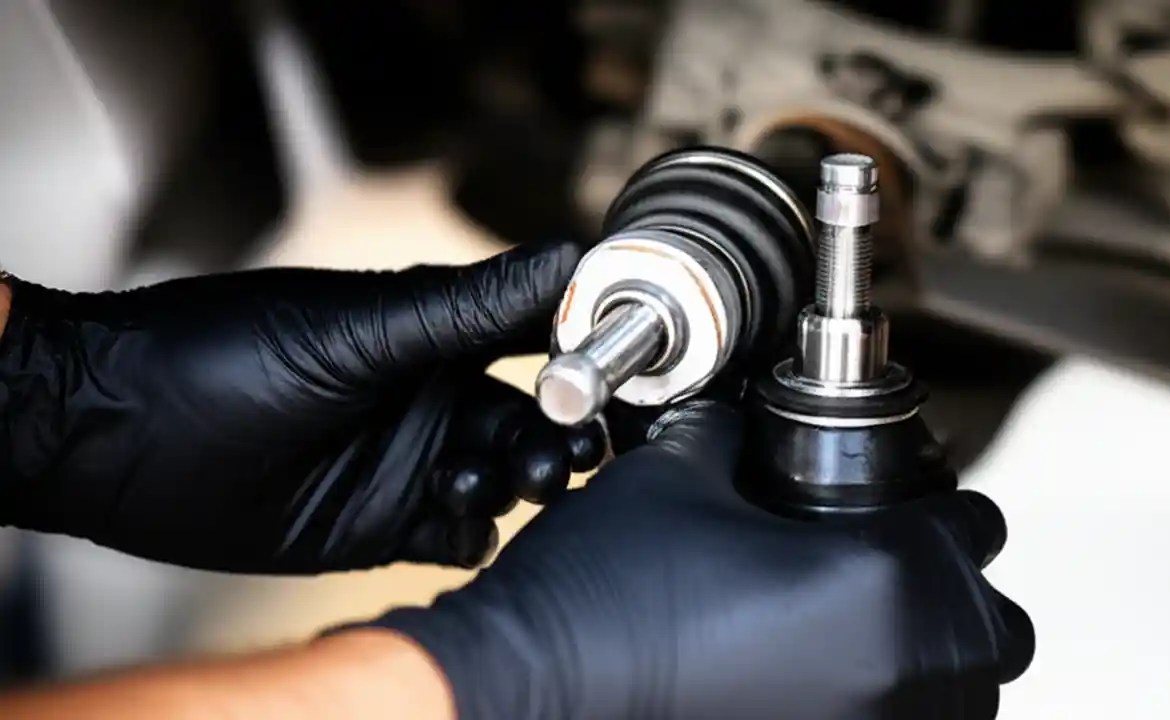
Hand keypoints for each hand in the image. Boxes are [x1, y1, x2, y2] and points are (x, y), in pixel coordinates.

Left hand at [0, 241, 604, 572]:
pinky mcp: (383, 523)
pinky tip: (468, 514)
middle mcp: (426, 396)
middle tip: (570, 441)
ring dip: (522, 477)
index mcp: (428, 334)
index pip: (529, 336)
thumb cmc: (218, 359)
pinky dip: (477, 528)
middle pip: (529, 418)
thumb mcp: (354, 330)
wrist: (116, 440)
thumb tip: (560, 258)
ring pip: (502, 475)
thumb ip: (463, 307)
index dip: (578, 347)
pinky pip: (458, 532)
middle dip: (561, 429)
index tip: (616, 360)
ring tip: (512, 474)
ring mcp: (408, 461)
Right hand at [370, 402, 1033, 718]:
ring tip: (864, 633)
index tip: (914, 504)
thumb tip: (747, 425)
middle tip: (894, 570)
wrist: (528, 688)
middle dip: (953, 591)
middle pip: (993, 628)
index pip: (974, 528)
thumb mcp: (676, 472)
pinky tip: (828, 682)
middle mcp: (893, 678)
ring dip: (931, 658)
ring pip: (964, 698)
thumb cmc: (597, 596)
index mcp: (874, 585)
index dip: (941, 503)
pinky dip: (885, 704)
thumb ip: (737, 433)